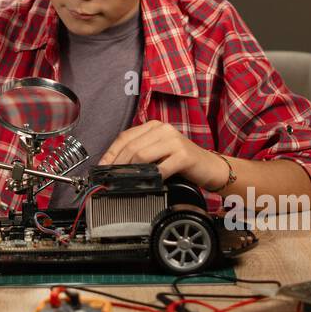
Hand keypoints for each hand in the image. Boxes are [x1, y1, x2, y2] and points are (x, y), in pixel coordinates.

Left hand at [100, 120, 223, 188]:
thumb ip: (139, 154)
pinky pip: (160, 168)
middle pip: (131, 147)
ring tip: (122, 183)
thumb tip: (113, 167)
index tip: (101, 168)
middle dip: (117, 165)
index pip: (125, 137)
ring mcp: (174, 141)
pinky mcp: (184, 155)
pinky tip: (144, 185)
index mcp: (154, 126)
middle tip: (110, 179)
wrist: (209, 167)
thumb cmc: (181, 162)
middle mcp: (163, 129)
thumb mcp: (157, 153)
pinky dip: (149, 178)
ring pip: (142, 155)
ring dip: (129, 171)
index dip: (110, 153)